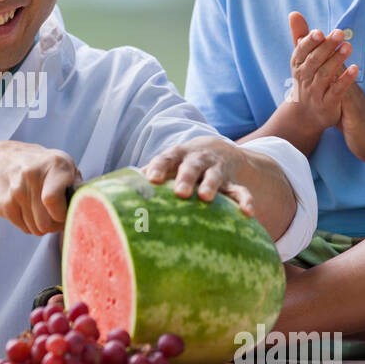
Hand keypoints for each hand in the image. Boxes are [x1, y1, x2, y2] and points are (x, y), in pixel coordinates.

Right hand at [0, 141, 80, 235]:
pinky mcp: (3, 204)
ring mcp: (14, 191)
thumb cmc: (43, 166)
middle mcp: (31, 176)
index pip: (52, 200)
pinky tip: (29, 209)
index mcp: (53, 164)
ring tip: (43, 210)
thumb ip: (78, 186)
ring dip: (42, 225)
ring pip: (35, 229)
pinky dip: (29, 224)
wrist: (2, 159)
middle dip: (55, 225)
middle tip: (57, 216)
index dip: (62, 215)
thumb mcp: (64, 166)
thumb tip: (88, 209)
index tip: (66, 212)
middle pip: (46, 223)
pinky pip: (23, 228)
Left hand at [140, 136, 255, 217]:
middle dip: (186, 177)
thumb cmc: (182, 163)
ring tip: (205, 197)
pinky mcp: (233, 182)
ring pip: (215, 176)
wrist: (219, 150)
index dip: (159, 167)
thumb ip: (148, 173)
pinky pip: (241, 191)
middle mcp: (198, 160)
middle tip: (180, 193)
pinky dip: (245, 200)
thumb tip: (117, 187)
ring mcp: (217, 170)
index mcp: (178, 155)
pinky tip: (247, 213)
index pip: (166, 158)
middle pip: (192, 165)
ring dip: (210, 185)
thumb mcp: (167, 163)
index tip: (151, 179)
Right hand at [285, 12, 358, 135]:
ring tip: (348, 47)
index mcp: (298, 65)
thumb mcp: (301, 59)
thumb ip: (300, 36)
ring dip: (336, 60)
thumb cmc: (306, 80)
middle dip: (326, 47)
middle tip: (339, 33)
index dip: (309, 42)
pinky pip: (336, 91)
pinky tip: (356, 69)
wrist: (306, 115)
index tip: (319, 32)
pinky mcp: (327, 104)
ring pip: (324, 75)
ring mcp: (315, 92)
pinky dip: (345, 80)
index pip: (301, 52)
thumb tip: (294, 13)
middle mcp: (304, 78)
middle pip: (314, 61)